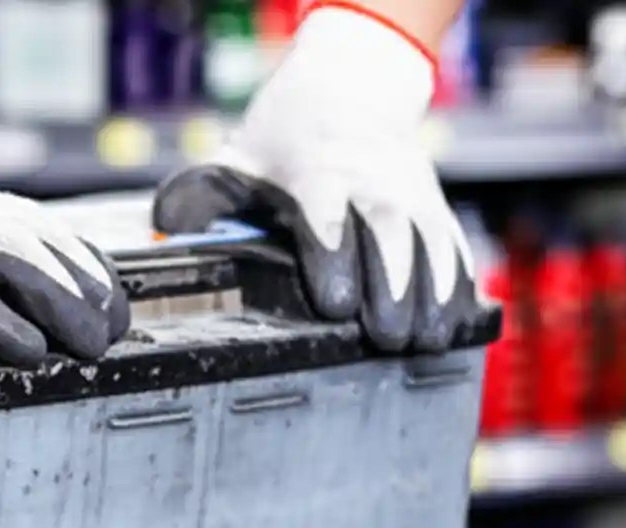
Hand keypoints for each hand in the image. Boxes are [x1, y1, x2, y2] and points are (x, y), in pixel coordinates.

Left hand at [153, 7, 478, 352]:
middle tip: (388, 338)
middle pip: (387, 234)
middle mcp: (371, 181)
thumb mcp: (237, 158)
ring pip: (428, 242)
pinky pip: (454, 244)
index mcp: (318, 172)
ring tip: (428, 341)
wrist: (351, 89)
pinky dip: (459, 283)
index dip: (332, 258)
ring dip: (432, 293)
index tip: (335, 305)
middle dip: (392, 287)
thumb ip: (202, 196)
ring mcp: (410, 194)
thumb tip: (166, 226)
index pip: (327, 215)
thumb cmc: (284, 138)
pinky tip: (459, 323)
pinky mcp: (434, 206)